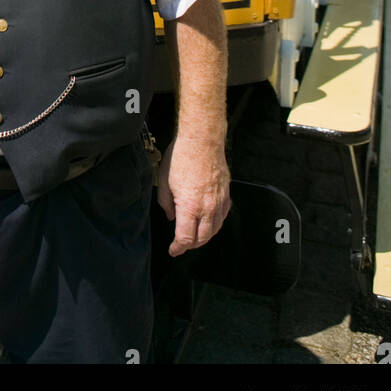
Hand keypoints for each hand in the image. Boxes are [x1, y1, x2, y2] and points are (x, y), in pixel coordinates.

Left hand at [156, 136, 229, 256]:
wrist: (202, 140)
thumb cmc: (181, 156)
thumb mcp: (164, 181)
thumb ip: (166, 203)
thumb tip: (171, 216)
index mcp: (189, 206)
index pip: (185, 238)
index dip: (178, 248)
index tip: (173, 250)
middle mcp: (207, 208)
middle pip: (202, 239)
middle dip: (191, 245)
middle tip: (182, 245)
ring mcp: (219, 202)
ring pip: (215, 229)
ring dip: (204, 237)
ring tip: (195, 236)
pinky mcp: (226, 194)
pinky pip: (223, 216)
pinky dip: (216, 224)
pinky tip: (209, 222)